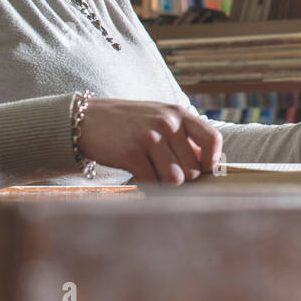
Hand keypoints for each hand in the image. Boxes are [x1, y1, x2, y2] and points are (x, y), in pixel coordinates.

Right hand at [76, 98, 221, 184]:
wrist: (88, 119)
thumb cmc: (128, 123)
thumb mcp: (159, 118)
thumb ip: (182, 136)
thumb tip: (205, 165)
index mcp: (178, 114)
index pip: (212, 139)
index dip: (211, 160)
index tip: (202, 170)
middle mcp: (167, 123)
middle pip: (193, 168)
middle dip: (181, 177)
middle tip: (163, 172)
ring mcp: (150, 137)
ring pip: (175, 179)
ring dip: (164, 184)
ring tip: (151, 174)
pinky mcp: (132, 153)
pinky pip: (152, 182)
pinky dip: (147, 187)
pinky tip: (138, 178)